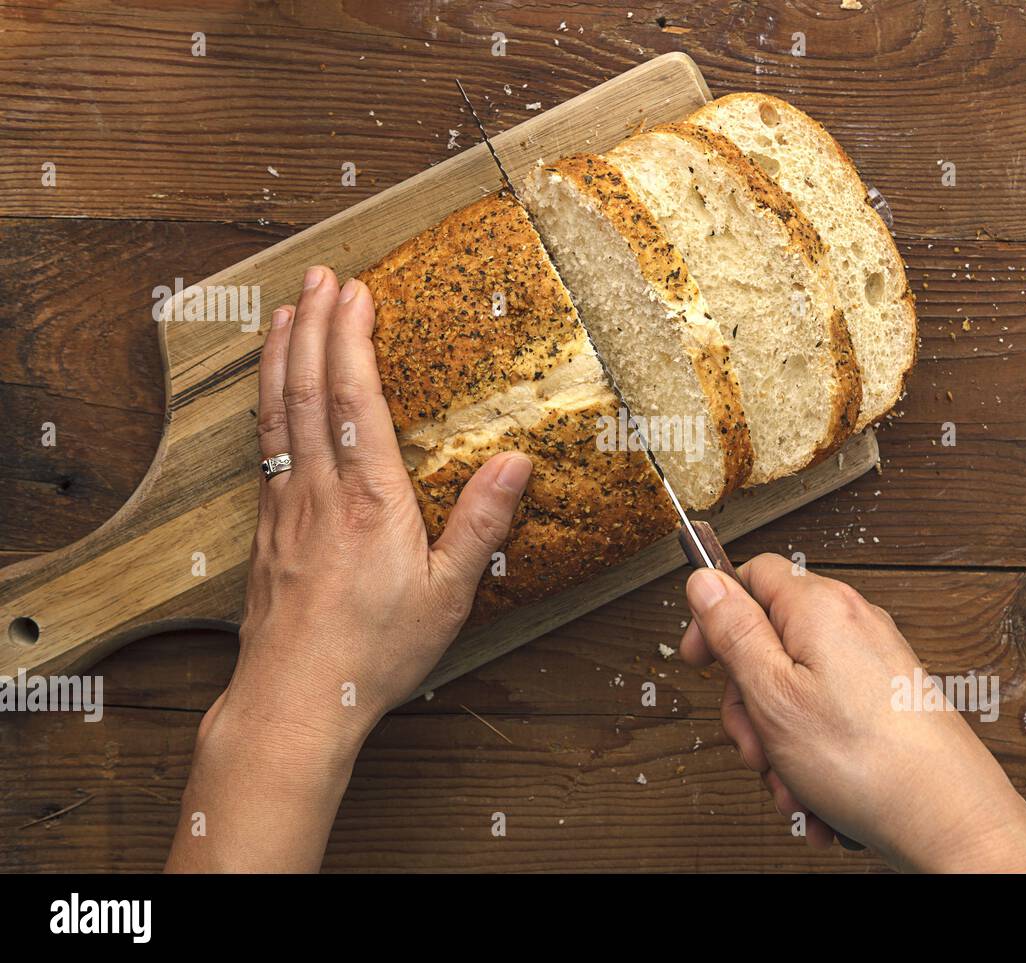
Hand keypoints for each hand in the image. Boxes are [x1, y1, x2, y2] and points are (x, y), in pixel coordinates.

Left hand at [167, 266, 530, 871]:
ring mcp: (284, 507)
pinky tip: (271, 392)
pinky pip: (264, 445)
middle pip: (308, 388)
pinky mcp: (265, 529)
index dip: (352, 338)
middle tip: (320, 277)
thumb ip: (481, 523)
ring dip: (282, 354)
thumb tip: (516, 461)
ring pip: (276, 412)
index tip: (356, 292)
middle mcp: (319, 491)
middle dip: (314, 325)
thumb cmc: (375, 652)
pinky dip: (267, 402)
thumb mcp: (449, 594)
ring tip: (287, 311)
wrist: (295, 699)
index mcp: (369, 500)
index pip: (353, 398)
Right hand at [679, 555, 1025, 872]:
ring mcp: (873, 663)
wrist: (948, 819)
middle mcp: (852, 624)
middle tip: (755, 743)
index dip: (716, 616)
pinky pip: (828, 718)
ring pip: (795, 691)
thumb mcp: (772, 693)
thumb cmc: (868, 761)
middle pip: (769, 643)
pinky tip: (816, 796)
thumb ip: (734, 631)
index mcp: (819, 607)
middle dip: (750, 703)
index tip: (701, 659)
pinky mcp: (887, 700)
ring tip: (792, 782)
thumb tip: (704, 581)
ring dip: (779, 743)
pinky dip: (813, 756)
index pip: (751, 575)